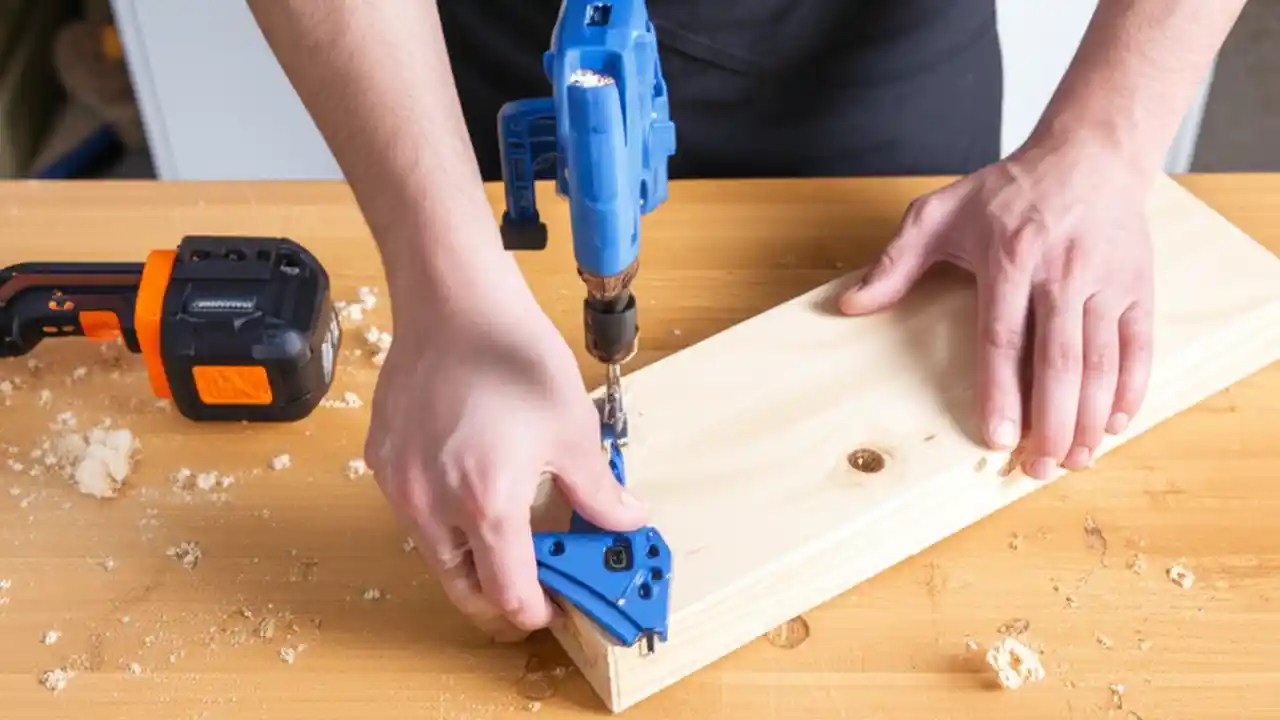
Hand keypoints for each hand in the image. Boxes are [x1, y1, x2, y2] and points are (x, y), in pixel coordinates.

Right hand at [364, 284, 646, 635]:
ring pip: (435, 553)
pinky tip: (473, 486)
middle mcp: (432, 505)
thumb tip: (624, 519)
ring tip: (509, 531)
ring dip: (472, 558)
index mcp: (487, 505)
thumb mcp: (574, 429)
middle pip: (463, 588)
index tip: (554, 606)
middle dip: (499, 598)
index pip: (507, 596)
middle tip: (532, 585)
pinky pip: (413, 511)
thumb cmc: (513, 355)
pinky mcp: (382, 460)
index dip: (535, 613)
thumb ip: (599, 492)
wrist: (454, 302)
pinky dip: (443, 518)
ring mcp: (400, 484)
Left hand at [838, 142, 1153, 478]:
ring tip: (1072, 460)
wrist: (1089, 155)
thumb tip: (849, 305)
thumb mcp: (940, 213)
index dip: (1002, 391)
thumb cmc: (1007, 191)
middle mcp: (1061, 273)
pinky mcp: (1138, 287)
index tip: (998, 437)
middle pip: (1057, 361)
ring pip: (1100, 361)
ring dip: (1089, 418)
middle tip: (1036, 468)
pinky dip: (1129, 389)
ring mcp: (1105, 282)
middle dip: (1051, 422)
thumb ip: (894, 262)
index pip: (1003, 337)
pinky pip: (1139, 346)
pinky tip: (1113, 424)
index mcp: (1009, 258)